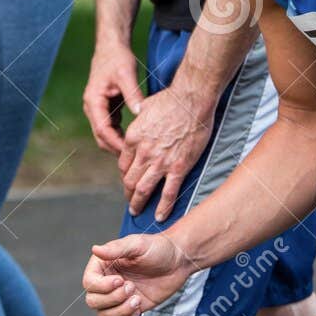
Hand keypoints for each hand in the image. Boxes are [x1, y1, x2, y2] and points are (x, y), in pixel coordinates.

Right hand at [82, 41, 145, 154]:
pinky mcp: (105, 108)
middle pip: (101, 136)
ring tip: (138, 152)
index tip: (131, 152)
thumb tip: (141, 114)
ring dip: (119, 144)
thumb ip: (132, 94)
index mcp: (93, 100)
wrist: (111, 47)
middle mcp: (92, 107)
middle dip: (117, 148)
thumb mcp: (126, 74)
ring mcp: (97, 109)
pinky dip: (121, 135)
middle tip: (137, 158)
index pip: (102, 129)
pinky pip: (111, 127)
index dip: (116, 142)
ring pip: (105, 134)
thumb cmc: (117, 58)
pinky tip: (136, 140)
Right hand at [82, 233, 192, 315]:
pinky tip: (139, 307)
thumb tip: (95, 249)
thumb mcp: (137, 244)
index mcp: (103, 265)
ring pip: (104, 315)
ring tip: (137, 299)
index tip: (121, 280)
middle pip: (93, 301)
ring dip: (120, 311)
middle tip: (132, 287)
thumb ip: (115, 249)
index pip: (89, 282)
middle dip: (112, 299)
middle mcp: (106, 282)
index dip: (101, 286)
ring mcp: (117, 297)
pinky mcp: (129, 308)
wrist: (178, 262)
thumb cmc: (157, 248)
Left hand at [119, 85, 213, 221]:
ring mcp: (160, 162)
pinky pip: (169, 192)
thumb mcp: (145, 107)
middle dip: (128, 194)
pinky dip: (163, 207)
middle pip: (130, 180)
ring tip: (137, 211)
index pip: (123, 164)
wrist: (191, 100)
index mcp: (133, 138)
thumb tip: (136, 114)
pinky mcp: (179, 167)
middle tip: (130, 202)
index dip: (124, 175)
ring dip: (138, 203)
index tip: (127, 181)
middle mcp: (143, 152)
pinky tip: (160, 216)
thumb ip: (138, 117)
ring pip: (144, 189)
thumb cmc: (170, 99)